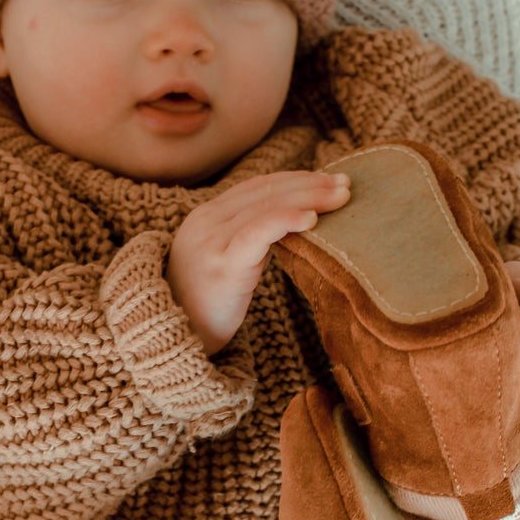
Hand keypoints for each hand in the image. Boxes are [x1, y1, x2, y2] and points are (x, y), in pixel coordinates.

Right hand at [167, 171, 350, 355]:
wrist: (172, 340)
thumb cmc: (205, 308)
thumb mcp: (226, 263)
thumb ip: (251, 241)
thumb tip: (296, 225)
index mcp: (207, 217)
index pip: (258, 186)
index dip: (296, 179)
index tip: (329, 180)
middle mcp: (206, 221)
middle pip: (266, 191)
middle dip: (310, 184)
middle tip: (346, 184)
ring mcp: (211, 241)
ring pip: (266, 206)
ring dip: (309, 197)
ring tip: (341, 197)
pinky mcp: (221, 265)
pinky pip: (257, 232)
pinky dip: (286, 219)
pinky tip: (312, 218)